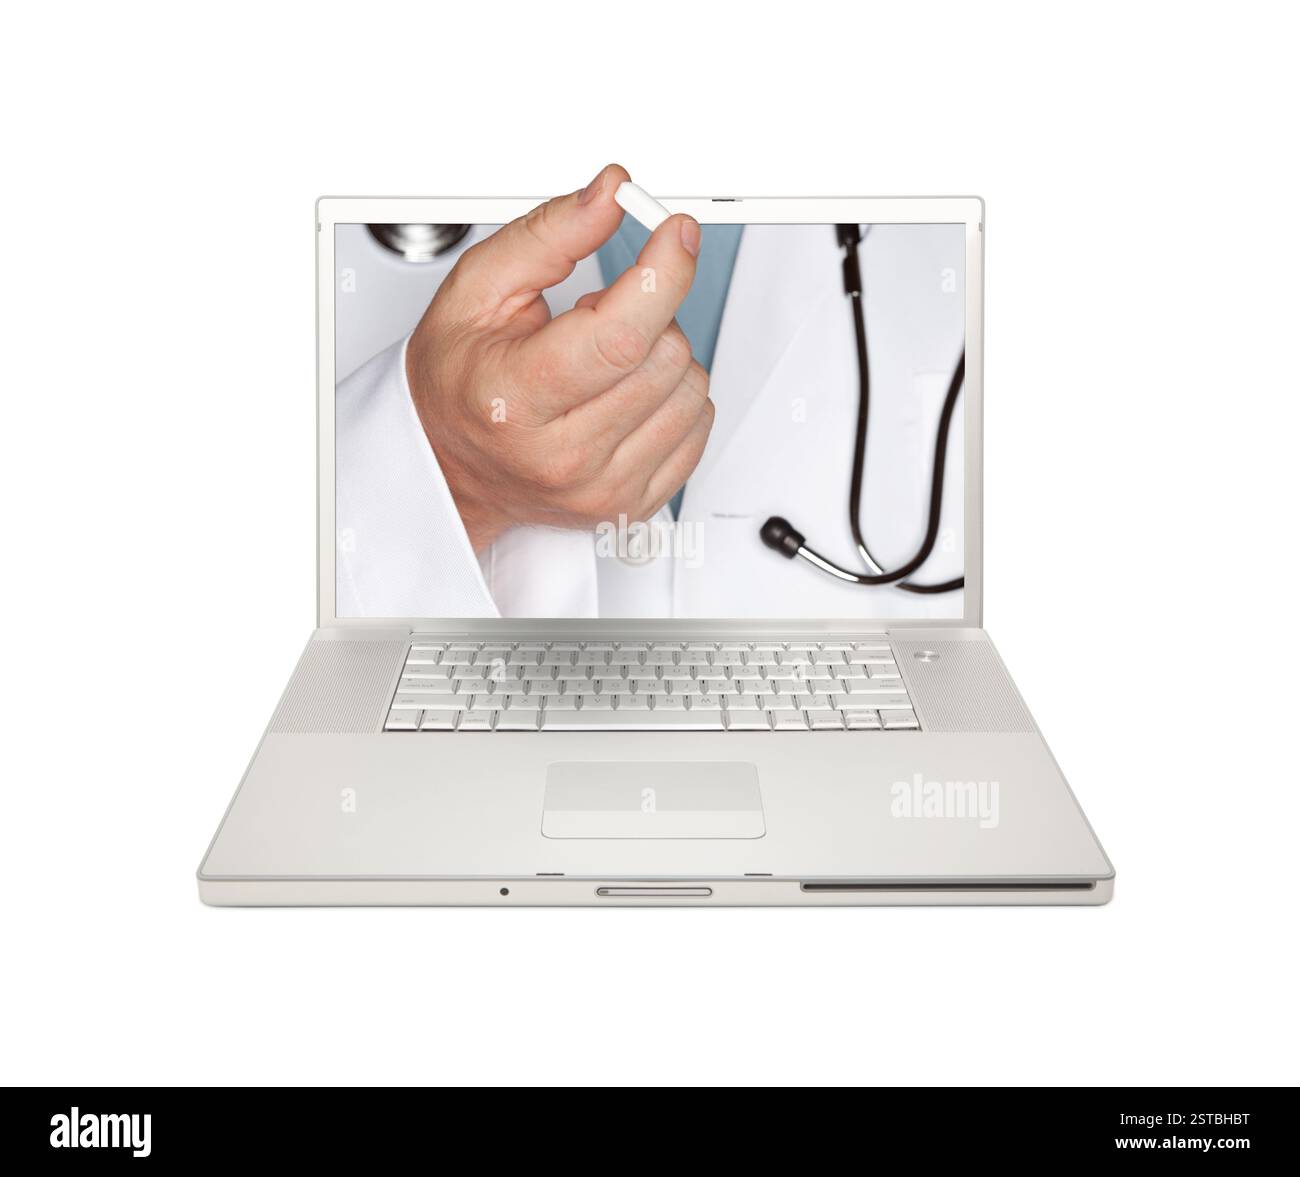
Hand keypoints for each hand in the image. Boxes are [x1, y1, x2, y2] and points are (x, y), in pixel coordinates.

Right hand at [405, 164, 712, 551]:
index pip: (618, 335)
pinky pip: (698, 428)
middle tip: (597, 318)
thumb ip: (549, 237)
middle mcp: (562, 455)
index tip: (677, 234)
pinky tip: (628, 393)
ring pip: (692, 390)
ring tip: (607, 361)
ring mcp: (601, 487)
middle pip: (664, 356)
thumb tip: (611, 195)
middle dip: (648, 314)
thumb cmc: (459, 383)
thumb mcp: (478, 291)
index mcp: (515, 400)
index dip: (662, 273)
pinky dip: (675, 397)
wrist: (451, 467)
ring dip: (662, 356)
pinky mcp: (632, 503)